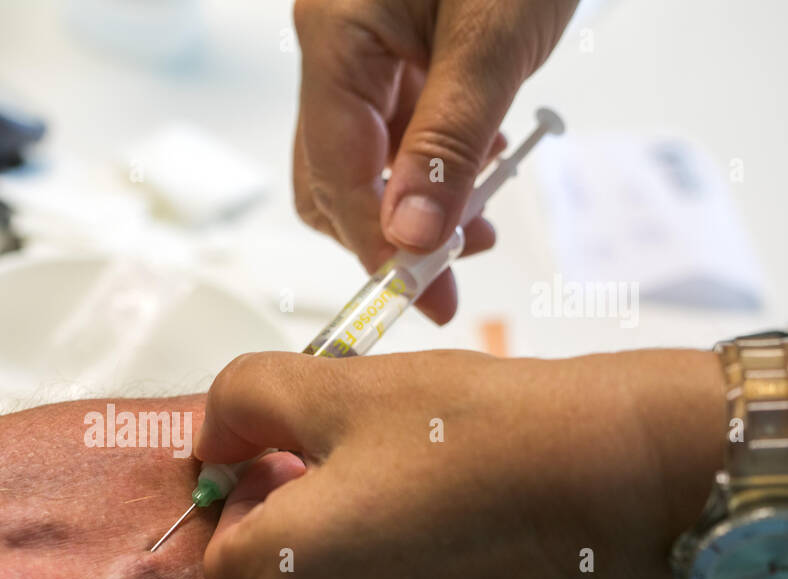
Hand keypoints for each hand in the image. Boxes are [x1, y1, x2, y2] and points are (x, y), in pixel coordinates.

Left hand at [195, 349, 725, 578]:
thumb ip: (244, 403)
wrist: (622, 479)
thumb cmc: (480, 428)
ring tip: (426, 513)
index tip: (300, 468)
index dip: (253, 508)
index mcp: (287, 574)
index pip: (222, 559)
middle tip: (368, 480)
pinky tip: (470, 559)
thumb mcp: (343, 386)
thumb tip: (207, 441)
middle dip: (302, 544)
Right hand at [292, 0, 577, 321]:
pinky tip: (473, 171)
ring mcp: (358, 47)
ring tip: (474, 227)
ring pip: (359, 157)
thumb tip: (411, 236)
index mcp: (335, 36)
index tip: (420, 296)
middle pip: (329, 175)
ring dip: (408, 204)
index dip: (376, 245)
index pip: (337, 172)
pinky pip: (391, 126)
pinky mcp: (392, 47)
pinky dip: (425, 164)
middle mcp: (332, 45)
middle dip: (384, 232)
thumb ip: (447, 143)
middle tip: (444, 277)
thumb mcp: (495, 41)